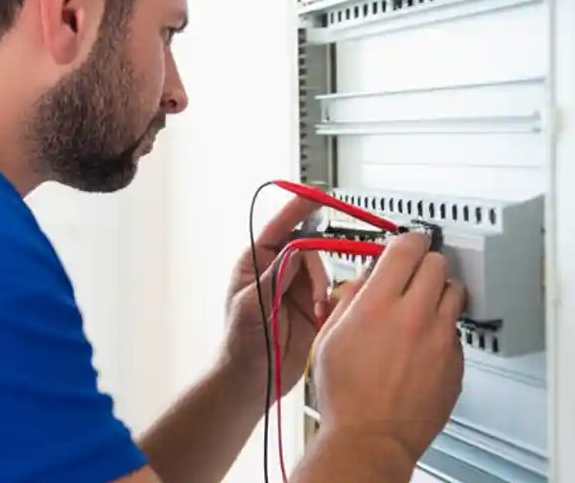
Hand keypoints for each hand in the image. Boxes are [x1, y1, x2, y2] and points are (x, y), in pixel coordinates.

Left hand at [221, 194, 329, 399]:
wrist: (253, 380)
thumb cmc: (240, 343)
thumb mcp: (251, 306)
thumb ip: (275, 275)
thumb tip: (296, 248)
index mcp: (258, 262)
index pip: (281, 227)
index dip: (298, 208)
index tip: (316, 194)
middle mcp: (281, 270)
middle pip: (310, 248)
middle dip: (317, 267)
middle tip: (317, 293)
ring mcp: (299, 288)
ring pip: (325, 270)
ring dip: (324, 290)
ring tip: (316, 313)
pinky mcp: (316, 308)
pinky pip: (334, 293)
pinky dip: (333, 303)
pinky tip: (324, 318)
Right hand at [309, 231, 466, 469]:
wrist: (370, 438)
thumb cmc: (346, 396)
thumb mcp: (329, 336)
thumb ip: (350, 300)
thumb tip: (367, 281)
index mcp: (378, 305)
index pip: (407, 247)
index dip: (409, 240)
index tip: (408, 243)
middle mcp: (414, 316)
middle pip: (437, 263)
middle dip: (425, 264)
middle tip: (415, 275)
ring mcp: (439, 340)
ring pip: (455, 293)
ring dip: (439, 294)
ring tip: (423, 308)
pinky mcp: (455, 363)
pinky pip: (456, 331)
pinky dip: (443, 331)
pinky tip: (425, 345)